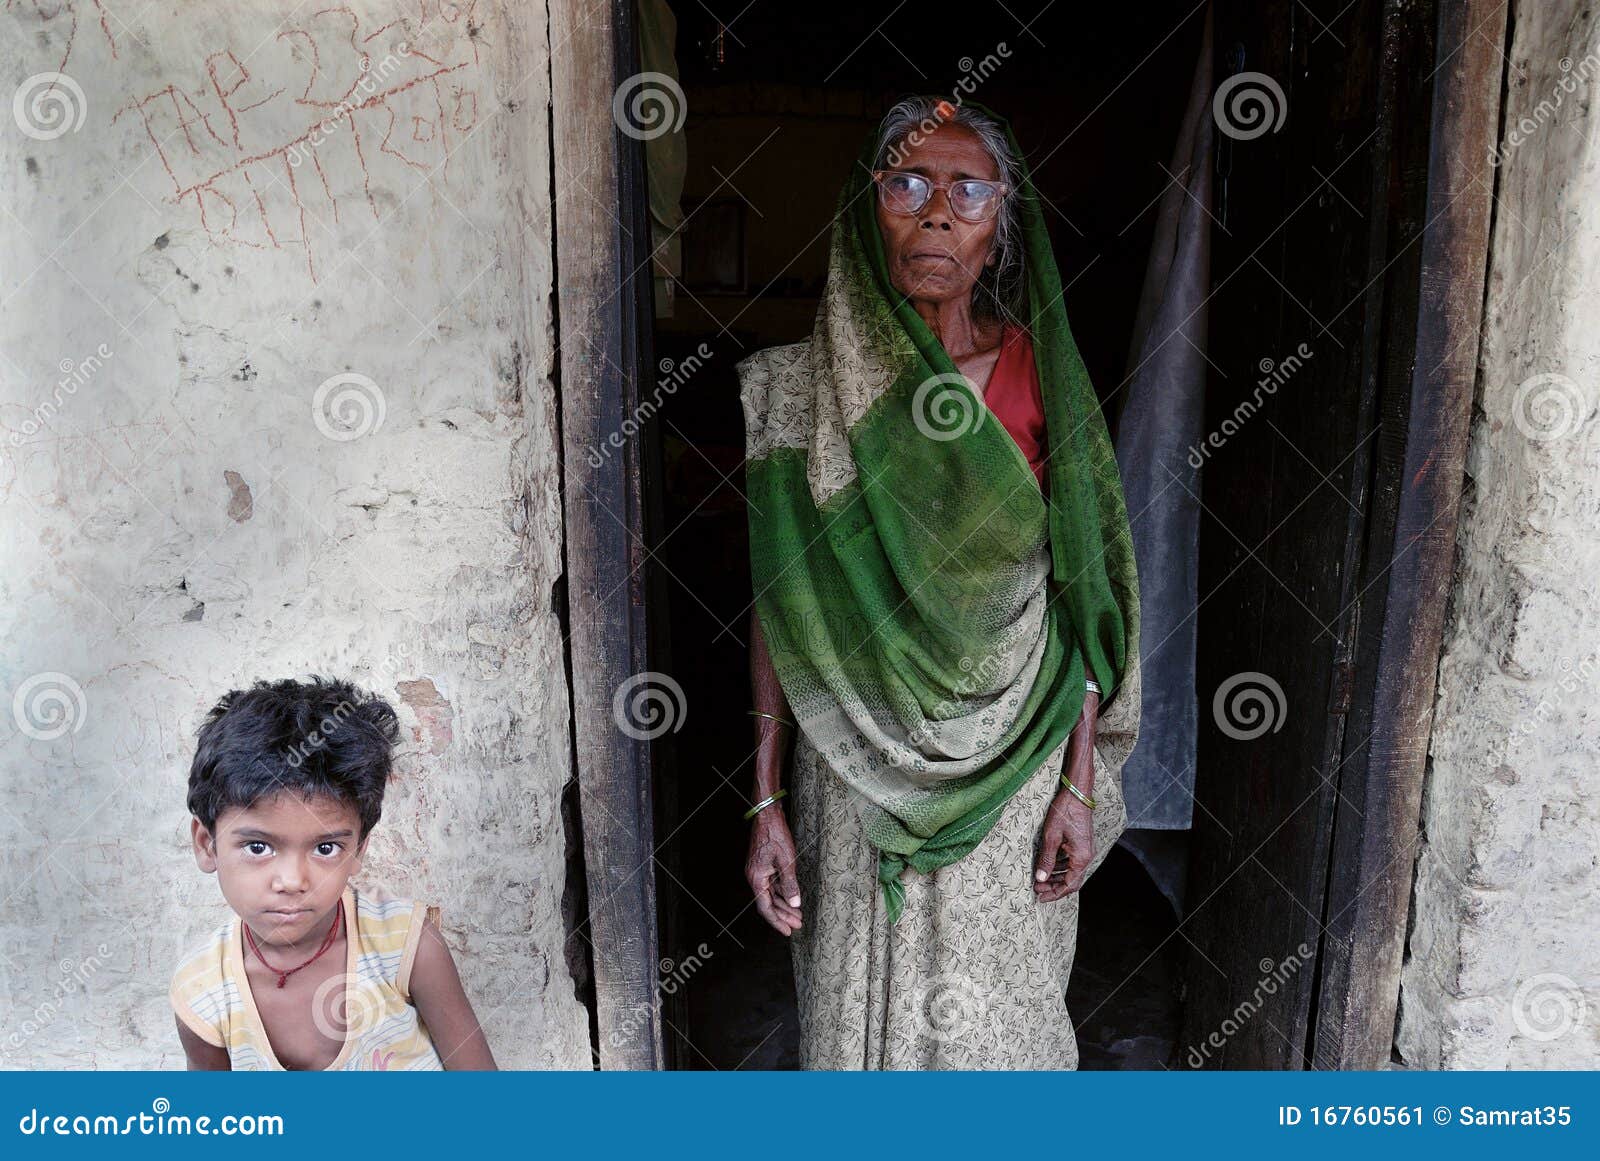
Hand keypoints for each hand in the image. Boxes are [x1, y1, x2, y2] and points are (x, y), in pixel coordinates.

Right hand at [746, 808, 802, 934]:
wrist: (767, 815)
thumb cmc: (775, 834)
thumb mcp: (787, 861)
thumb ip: (790, 884)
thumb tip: (795, 904)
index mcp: (756, 878)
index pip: (766, 907)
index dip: (777, 921)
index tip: (788, 931)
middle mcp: (755, 877)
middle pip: (769, 903)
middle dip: (783, 915)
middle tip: (797, 925)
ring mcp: (758, 871)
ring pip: (771, 894)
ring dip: (784, 904)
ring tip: (798, 914)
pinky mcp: (763, 865)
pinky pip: (773, 884)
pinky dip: (782, 892)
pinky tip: (792, 898)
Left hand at [1033, 787, 1094, 901]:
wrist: (1076, 793)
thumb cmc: (1065, 812)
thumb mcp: (1051, 837)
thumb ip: (1046, 859)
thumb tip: (1040, 879)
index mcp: (1081, 858)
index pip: (1069, 885)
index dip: (1054, 894)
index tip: (1040, 897)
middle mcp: (1086, 856)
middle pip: (1071, 881)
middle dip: (1054, 887)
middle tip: (1036, 888)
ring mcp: (1084, 850)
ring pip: (1070, 871)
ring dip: (1056, 877)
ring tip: (1039, 879)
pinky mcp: (1080, 844)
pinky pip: (1070, 861)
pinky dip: (1059, 866)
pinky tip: (1047, 865)